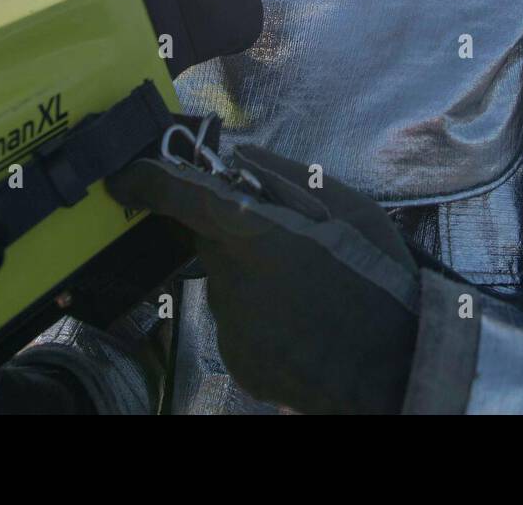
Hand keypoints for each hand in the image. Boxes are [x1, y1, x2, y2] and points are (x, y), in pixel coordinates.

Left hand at [108, 145, 419, 413]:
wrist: (395, 368)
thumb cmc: (379, 278)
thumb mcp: (351, 209)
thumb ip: (288, 177)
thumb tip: (242, 154)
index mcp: (255, 232)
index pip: (180, 197)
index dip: (146, 182)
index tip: (126, 177)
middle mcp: (231, 279)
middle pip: (210, 242)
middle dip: (235, 234)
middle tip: (286, 243)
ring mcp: (231, 326)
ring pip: (226, 285)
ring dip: (252, 279)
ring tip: (306, 291)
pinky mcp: (238, 362)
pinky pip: (238, 325)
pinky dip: (260, 319)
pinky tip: (300, 324)